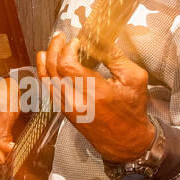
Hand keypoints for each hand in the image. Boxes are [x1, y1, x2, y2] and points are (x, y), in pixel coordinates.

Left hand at [37, 33, 155, 163]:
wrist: (126, 142)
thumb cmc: (132, 112)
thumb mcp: (134, 79)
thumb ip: (115, 57)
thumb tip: (100, 39)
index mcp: (96, 92)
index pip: (68, 65)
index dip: (67, 48)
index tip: (76, 41)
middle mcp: (78, 101)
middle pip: (53, 70)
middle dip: (54, 48)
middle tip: (60, 37)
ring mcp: (69, 108)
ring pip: (47, 80)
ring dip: (46, 59)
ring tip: (51, 46)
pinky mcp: (65, 112)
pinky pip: (49, 89)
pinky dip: (45, 73)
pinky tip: (46, 63)